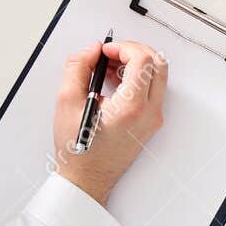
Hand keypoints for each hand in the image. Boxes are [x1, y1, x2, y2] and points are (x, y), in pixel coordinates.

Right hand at [52, 40, 166, 205]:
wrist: (87, 178)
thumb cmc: (78, 149)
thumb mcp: (67, 102)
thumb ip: (78, 68)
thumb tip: (91, 50)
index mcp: (132, 107)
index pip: (143, 61)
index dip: (124, 47)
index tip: (106, 50)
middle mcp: (150, 112)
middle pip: (157, 64)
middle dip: (133, 51)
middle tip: (110, 53)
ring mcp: (154, 118)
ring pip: (158, 75)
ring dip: (136, 63)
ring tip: (108, 67)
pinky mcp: (151, 121)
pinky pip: (153, 89)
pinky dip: (138, 78)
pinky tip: (114, 80)